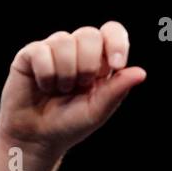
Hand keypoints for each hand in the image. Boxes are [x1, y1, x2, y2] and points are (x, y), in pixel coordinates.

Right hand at [0, 24, 146, 156]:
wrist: (38, 137)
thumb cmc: (70, 124)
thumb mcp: (97, 111)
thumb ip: (117, 91)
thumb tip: (141, 73)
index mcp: (99, 61)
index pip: (112, 32)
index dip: (116, 42)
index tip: (116, 65)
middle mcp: (77, 50)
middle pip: (90, 34)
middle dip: (88, 65)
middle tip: (81, 86)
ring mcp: (53, 50)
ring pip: (64, 42)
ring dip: (66, 75)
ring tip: (60, 90)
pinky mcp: (30, 54)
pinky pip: (42, 52)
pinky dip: (46, 75)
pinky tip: (44, 86)